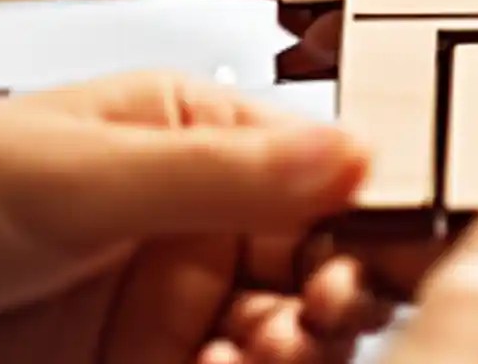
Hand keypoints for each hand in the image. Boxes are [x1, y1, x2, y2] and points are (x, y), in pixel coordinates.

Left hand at [0, 72, 391, 363]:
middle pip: (319, 257)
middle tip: (333, 308)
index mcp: (202, 135)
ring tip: (279, 347)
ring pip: (290, 328)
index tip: (396, 246)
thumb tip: (351, 153)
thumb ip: (222, 168)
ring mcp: (180, 299)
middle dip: (340, 287)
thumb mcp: (81, 172)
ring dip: (302, 343)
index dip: (366, 208)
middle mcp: (205, 217)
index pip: (318, 169)